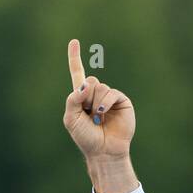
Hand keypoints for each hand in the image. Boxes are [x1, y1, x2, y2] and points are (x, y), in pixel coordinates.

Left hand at [63, 38, 135, 161]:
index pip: (78, 73)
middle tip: (88, 113)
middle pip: (90, 80)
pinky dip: (104, 104)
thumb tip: (84, 84)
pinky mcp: (121, 100)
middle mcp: (96, 94)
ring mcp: (109, 97)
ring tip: (97, 119)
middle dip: (86, 97)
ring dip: (95, 104)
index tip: (74, 41)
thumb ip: (72, 100)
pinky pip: (111, 93)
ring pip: (99, 87)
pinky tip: (103, 114)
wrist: (103, 150)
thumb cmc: (85, 137)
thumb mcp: (71, 119)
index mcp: (81, 96)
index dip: (75, 58)